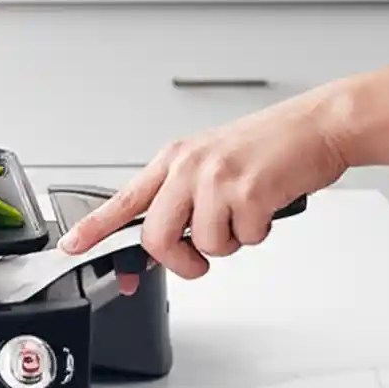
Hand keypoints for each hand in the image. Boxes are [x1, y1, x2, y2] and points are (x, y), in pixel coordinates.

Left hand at [58, 88, 348, 294]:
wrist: (317, 126)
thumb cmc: (267, 146)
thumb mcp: (210, 165)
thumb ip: (180, 201)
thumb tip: (156, 249)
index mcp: (173, 160)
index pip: (122, 200)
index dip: (94, 229)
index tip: (71, 247)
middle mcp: (188, 167)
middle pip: (156, 237)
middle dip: (178, 262)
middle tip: (196, 262)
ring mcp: (216, 178)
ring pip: (203, 244)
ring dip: (229, 242)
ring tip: (245, 212)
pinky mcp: (248, 192)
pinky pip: (243, 239)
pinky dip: (258, 233)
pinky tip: (266, 205)